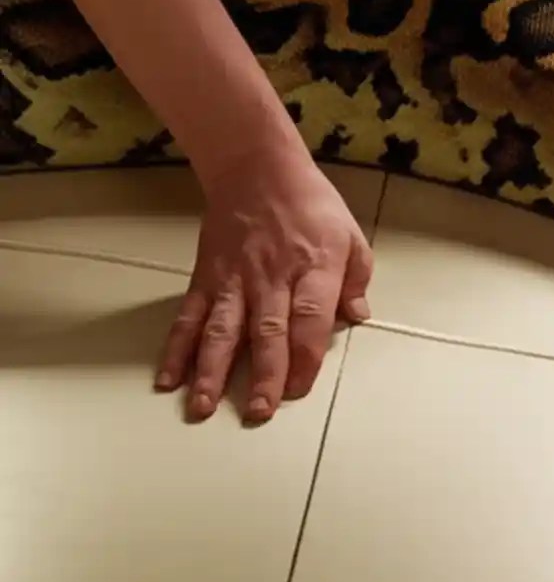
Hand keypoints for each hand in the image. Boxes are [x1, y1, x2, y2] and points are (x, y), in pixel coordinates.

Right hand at [154, 138, 373, 423]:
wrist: (257, 169)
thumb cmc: (311, 206)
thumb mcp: (351, 236)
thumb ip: (356, 279)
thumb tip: (358, 316)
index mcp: (314, 268)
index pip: (311, 318)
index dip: (306, 356)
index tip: (300, 388)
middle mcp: (272, 277)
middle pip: (267, 331)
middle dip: (264, 375)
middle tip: (259, 412)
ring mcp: (235, 279)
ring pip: (222, 330)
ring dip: (211, 371)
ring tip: (203, 408)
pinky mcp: (206, 278)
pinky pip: (189, 317)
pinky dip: (176, 349)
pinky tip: (167, 378)